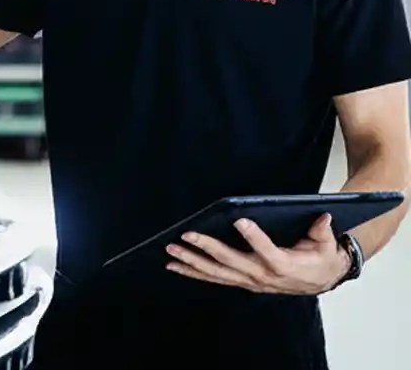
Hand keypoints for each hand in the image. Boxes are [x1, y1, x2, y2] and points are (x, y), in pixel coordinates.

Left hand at [165, 213, 350, 294]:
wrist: (320, 280)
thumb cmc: (320, 260)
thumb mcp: (326, 245)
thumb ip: (322, 232)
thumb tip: (323, 217)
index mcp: (284, 265)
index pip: (268, 251)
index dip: (254, 237)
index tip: (240, 220)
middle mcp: (263, 276)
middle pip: (232, 262)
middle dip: (208, 247)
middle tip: (189, 234)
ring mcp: (249, 281)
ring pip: (217, 273)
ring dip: (192, 262)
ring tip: (172, 251)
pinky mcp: (241, 281)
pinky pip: (214, 278)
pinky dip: (194, 272)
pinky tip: (175, 265)